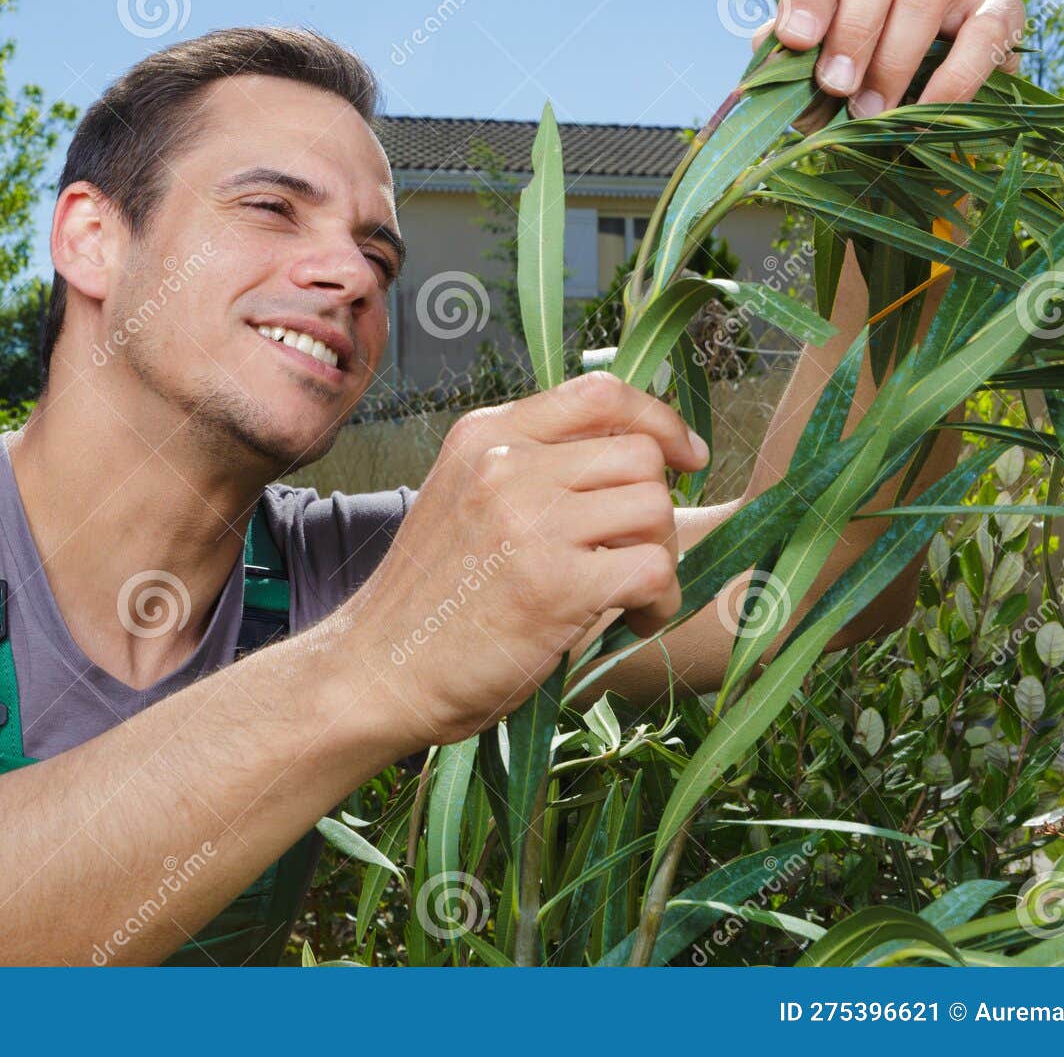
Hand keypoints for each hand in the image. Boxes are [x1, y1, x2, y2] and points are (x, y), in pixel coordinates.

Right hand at [337, 372, 707, 749]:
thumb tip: (631, 449)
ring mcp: (531, 523)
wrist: (379, 671)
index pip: (600, 393)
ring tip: (628, 594)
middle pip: (641, 456)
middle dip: (655, 509)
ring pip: (655, 509)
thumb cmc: (429, 596)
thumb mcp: (462, 496)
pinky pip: (656, 570)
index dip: (658, 419)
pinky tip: (630, 621)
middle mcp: (507, 467)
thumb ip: (528, 466)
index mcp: (484, 436)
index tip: (684, 455)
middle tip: (634, 553)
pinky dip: (659, 602)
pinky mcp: (556, 586)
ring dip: (659, 556)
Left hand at [753, 0, 1025, 116]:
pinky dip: (952, 79)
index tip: (797, 40)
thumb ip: (784, 58)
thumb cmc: (846, 79)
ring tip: (869, 113)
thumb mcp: (806, 71)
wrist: (908, 111)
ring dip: (893, 60)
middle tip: (836, 85)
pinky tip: (923, 115)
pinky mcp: (1001, 10)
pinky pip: (985, 33)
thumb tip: (770, 47)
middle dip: (854, 27)